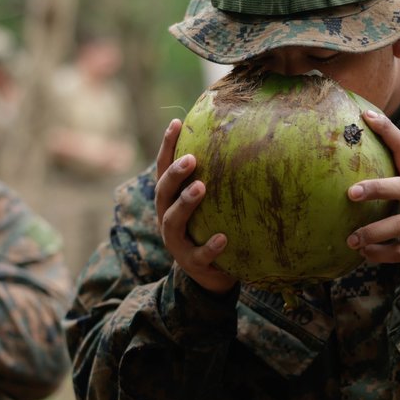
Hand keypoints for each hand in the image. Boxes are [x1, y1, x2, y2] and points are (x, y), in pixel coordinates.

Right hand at [154, 119, 236, 294]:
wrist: (210, 277)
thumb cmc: (210, 228)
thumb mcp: (209, 203)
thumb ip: (215, 178)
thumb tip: (236, 138)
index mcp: (169, 201)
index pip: (163, 169)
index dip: (167, 146)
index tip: (177, 122)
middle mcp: (167, 219)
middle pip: (163, 193)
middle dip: (175, 174)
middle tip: (192, 158)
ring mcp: (177, 243)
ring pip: (173, 222)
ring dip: (185, 203)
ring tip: (201, 187)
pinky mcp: (193, 265)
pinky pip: (199, 256)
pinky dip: (210, 246)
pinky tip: (223, 237)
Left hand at [345, 109, 399, 274]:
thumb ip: (399, 178)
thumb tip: (358, 162)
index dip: (387, 130)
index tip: (365, 116)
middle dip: (376, 188)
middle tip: (352, 192)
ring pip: (399, 225)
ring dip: (372, 233)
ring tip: (352, 239)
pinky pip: (399, 252)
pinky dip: (379, 254)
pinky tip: (365, 253)